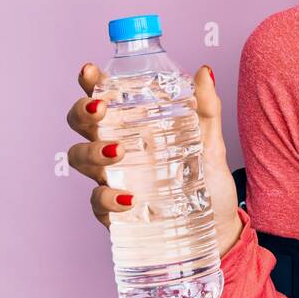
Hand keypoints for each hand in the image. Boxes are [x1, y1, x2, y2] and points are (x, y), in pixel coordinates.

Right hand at [66, 62, 244, 256]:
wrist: (217, 226)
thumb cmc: (205, 180)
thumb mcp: (210, 142)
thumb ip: (206, 109)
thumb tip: (204, 73)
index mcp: (133, 128)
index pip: (103, 100)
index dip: (90, 85)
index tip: (90, 71)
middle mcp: (115, 151)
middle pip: (80, 126)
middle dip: (81, 113)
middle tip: (100, 110)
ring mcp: (112, 180)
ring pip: (81, 159)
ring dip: (92, 151)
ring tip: (117, 151)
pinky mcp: (116, 213)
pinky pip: (98, 202)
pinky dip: (107, 199)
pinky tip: (127, 199)